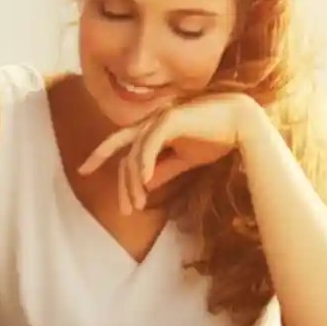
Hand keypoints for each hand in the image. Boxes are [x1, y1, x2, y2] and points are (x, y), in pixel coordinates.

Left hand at [77, 93, 260, 214]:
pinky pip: (150, 144)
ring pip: (136, 152)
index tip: (84, 170)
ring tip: (139, 204)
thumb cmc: (216, 138)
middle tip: (123, 208)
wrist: (242, 124)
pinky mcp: (171, 118)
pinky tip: (144, 182)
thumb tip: (143, 184)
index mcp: (154, 126)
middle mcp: (152, 119)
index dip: (101, 154)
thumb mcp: (184, 160)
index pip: (121, 142)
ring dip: (135, 181)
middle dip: (118, 179)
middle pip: (122, 148)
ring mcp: (160, 117)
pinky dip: (145, 163)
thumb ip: (163, 169)